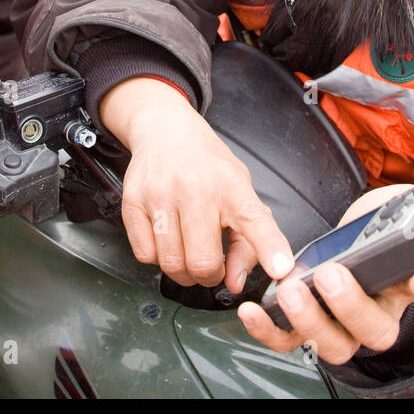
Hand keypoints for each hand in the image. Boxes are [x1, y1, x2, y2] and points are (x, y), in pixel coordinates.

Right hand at [100, 77, 293, 291]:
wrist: (166, 131)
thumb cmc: (208, 167)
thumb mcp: (239, 191)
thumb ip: (246, 241)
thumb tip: (235, 282)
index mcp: (232, 187)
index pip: (255, 220)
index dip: (269, 248)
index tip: (281, 269)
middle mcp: (195, 189)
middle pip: (202, 262)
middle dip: (209, 276)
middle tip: (211, 264)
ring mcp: (160, 195)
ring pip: (171, 264)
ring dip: (183, 272)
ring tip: (188, 253)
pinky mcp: (133, 202)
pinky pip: (145, 255)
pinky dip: (157, 258)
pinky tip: (166, 240)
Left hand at [236, 185, 413, 363]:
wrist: (349, 237)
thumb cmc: (374, 233)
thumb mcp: (395, 221)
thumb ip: (412, 235)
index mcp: (397, 294)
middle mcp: (368, 319)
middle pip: (365, 333)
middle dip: (346, 306)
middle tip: (330, 276)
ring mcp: (334, 325)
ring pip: (325, 343)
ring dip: (306, 321)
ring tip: (289, 292)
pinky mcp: (302, 323)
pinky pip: (286, 338)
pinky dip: (267, 328)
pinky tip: (251, 310)